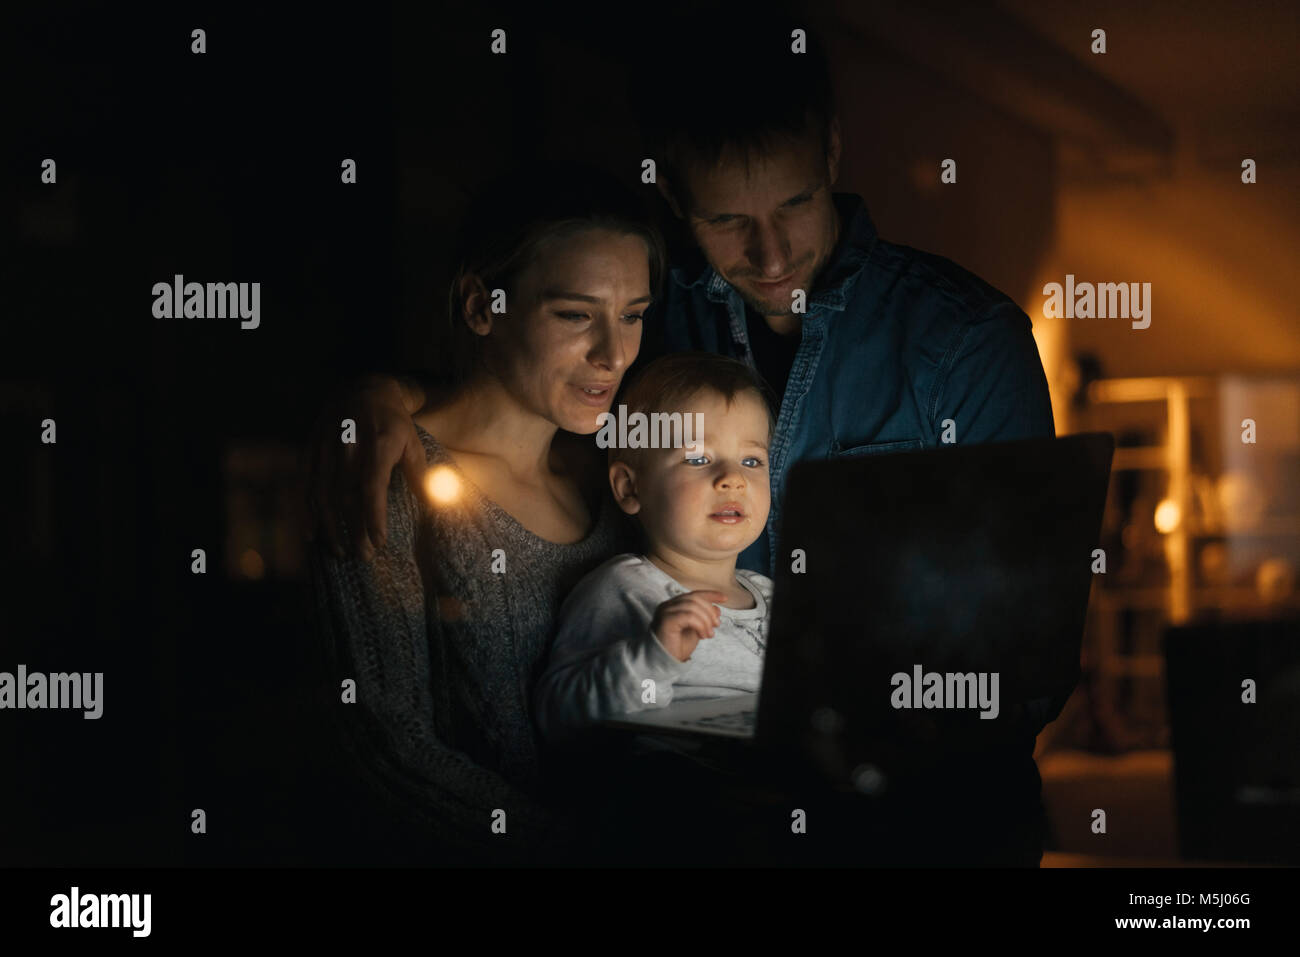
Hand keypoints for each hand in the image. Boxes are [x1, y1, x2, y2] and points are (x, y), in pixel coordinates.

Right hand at [305, 376, 426, 559]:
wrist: (362, 389)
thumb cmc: (394, 423)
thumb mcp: (413, 443)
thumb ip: (420, 475)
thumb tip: (436, 505)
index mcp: (378, 445)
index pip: (373, 487)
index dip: (374, 517)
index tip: (379, 543)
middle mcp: (349, 447)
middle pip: (347, 497)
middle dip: (354, 530)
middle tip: (363, 555)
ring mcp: (326, 449)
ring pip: (323, 495)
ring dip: (330, 527)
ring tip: (340, 551)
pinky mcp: (311, 451)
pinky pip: (306, 486)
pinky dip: (308, 513)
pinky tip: (313, 535)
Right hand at [650, 591, 726, 661]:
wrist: (663, 662)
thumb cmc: (677, 647)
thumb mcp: (696, 630)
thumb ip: (704, 619)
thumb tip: (717, 608)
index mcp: (674, 605)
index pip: (694, 594)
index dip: (710, 594)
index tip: (725, 598)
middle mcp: (668, 605)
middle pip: (695, 598)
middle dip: (710, 610)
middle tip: (716, 625)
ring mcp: (665, 611)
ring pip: (693, 606)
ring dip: (706, 620)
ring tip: (709, 634)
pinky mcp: (666, 620)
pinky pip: (689, 616)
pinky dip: (700, 625)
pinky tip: (702, 635)